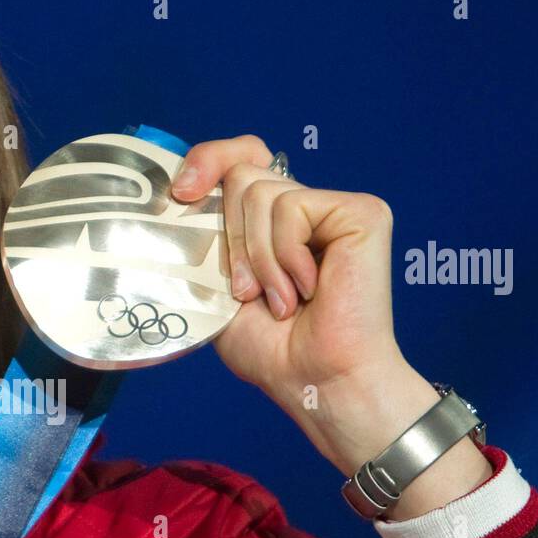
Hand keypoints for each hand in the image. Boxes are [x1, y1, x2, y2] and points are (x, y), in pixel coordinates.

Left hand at [171, 135, 491, 514]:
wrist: (314, 379)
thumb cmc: (271, 347)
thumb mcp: (217, 285)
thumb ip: (205, 235)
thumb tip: (176, 194)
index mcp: (273, 222)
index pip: (239, 158)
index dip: (208, 161)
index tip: (183, 194)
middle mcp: (306, 207)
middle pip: (242, 174)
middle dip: (231, 238)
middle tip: (248, 291)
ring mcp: (335, 207)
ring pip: (260, 192)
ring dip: (258, 258)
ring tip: (280, 299)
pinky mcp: (360, 212)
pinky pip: (292, 207)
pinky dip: (285, 256)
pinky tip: (307, 289)